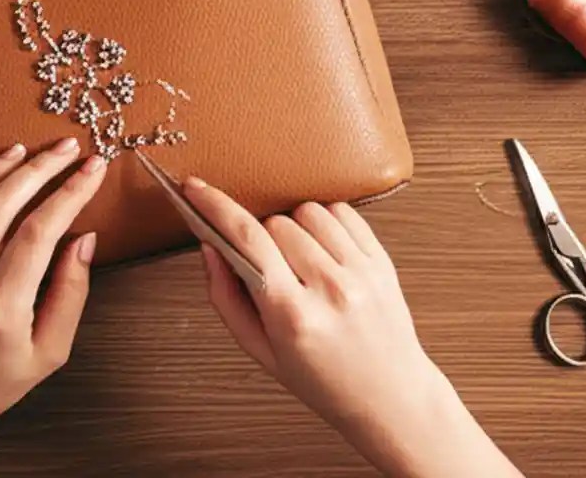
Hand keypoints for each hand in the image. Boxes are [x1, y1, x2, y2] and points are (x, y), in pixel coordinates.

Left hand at [0, 137, 104, 477]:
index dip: (69, 194)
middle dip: (42, 169)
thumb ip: (71, 294)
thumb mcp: (50, 353)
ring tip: (37, 148)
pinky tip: (0, 167)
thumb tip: (85, 239)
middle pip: (3, 207)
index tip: (94, 169)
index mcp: (1, 311)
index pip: (38, 234)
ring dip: (7, 167)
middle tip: (71, 147)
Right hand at [187, 178, 520, 477]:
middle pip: (274, 223)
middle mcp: (329, 289)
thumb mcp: (260, 351)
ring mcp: (361, 273)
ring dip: (292, 226)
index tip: (196, 190)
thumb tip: (209, 247)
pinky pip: (341, 212)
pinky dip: (323, 221)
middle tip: (269, 268)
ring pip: (307, 211)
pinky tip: (322, 250)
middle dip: (260, 236)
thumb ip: (226, 297)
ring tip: (298, 261)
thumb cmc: (322, 379)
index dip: (215, 207)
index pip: (246, 240)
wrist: (389, 396)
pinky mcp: (382, 261)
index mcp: (293, 315)